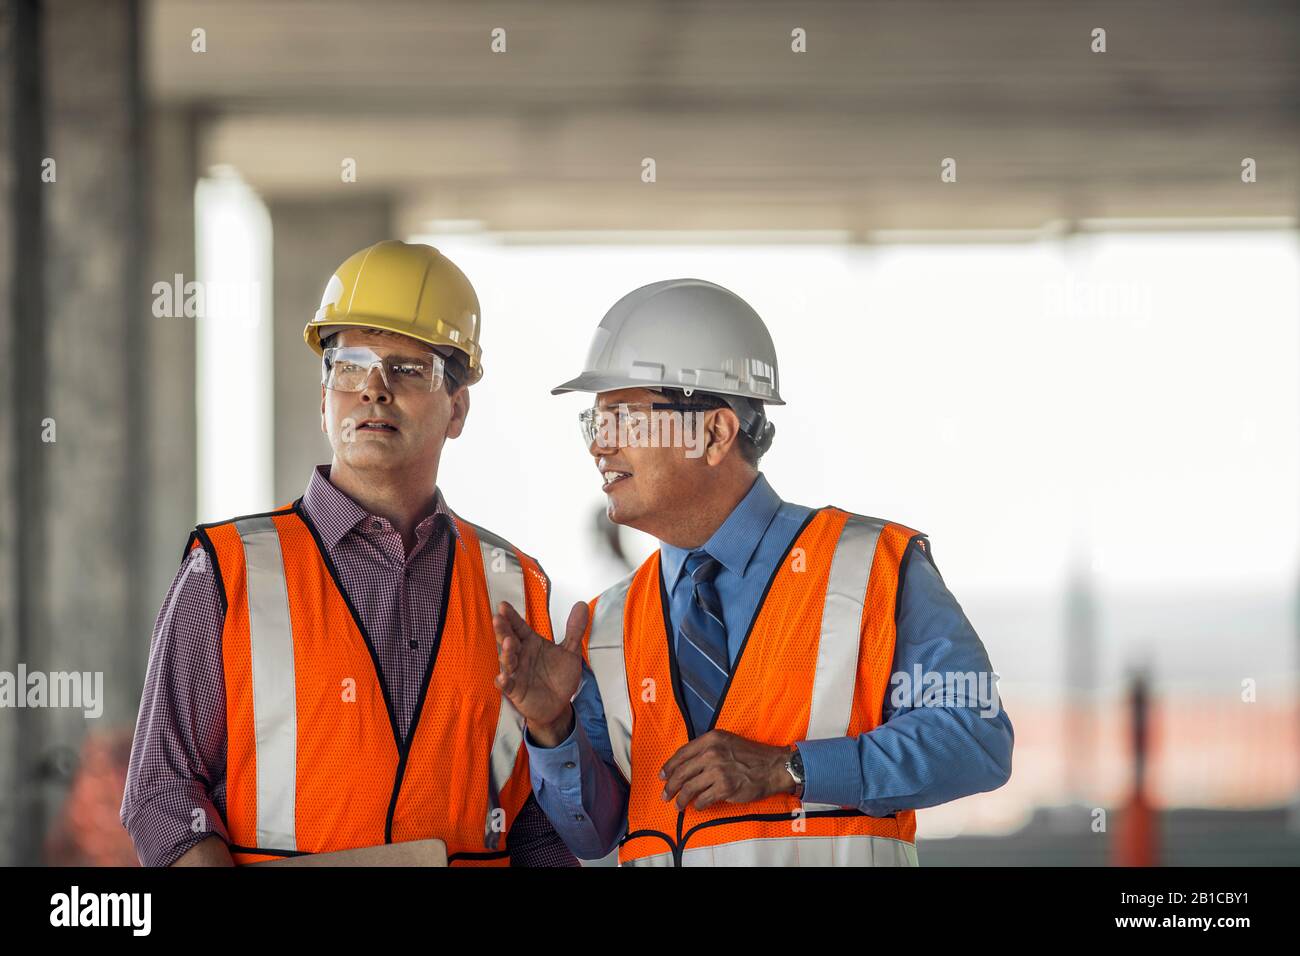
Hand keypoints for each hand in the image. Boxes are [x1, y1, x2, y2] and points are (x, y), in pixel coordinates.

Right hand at [493, 599, 589, 745]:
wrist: (559, 704)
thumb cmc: (559, 676)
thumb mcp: (570, 652)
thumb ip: (574, 630)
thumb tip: (582, 605)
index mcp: (531, 643)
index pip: (519, 627)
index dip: (512, 617)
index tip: (503, 605)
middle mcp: (521, 655)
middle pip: (510, 640)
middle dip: (503, 630)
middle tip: (498, 618)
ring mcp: (517, 673)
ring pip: (508, 661)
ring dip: (507, 652)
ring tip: (508, 643)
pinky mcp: (516, 690)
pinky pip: (508, 685)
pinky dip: (504, 682)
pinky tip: (503, 678)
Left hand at [658, 730, 796, 810]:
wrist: (772, 767)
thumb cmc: (749, 755)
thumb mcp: (726, 742)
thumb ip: (706, 749)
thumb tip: (685, 765)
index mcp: (710, 739)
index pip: (681, 754)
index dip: (668, 767)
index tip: (662, 776)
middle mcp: (712, 753)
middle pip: (681, 773)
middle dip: (670, 786)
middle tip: (665, 795)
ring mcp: (718, 771)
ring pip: (689, 788)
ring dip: (681, 800)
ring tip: (678, 806)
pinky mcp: (725, 788)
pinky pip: (703, 799)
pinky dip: (698, 805)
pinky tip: (698, 807)